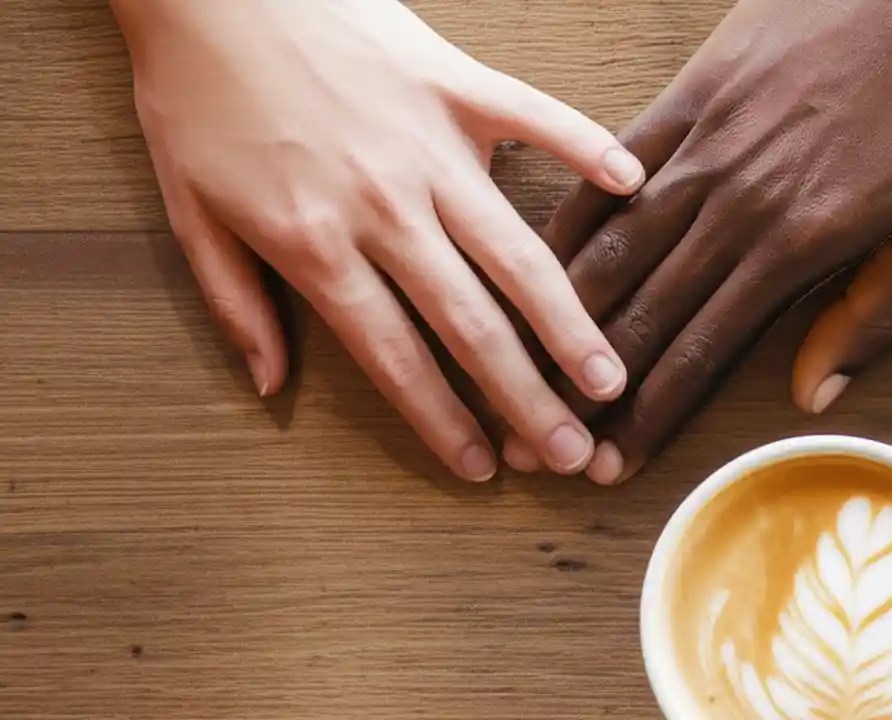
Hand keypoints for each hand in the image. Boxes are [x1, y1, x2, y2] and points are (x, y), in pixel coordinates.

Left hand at [112, 0, 645, 479]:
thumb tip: (270, 383)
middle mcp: (386, 208)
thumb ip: (235, 304)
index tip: (483, 466)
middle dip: (527, 399)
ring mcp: (429, 145)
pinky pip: (536, 119)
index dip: (443, 420)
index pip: (396, 357)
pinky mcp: (456, 84)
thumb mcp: (189, 209)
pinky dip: (585, 150)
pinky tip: (630, 188)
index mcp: (317, 244)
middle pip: (471, 324)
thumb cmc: (196, 94)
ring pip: (515, 251)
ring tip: (611, 375)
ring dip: (569, 321)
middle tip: (573, 452)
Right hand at [504, 0, 891, 482]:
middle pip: (646, 310)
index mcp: (804, 242)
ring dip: (566, 311)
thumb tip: (816, 394)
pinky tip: (543, 254)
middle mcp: (740, 201)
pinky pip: (617, 161)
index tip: (610, 460)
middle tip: (544, 436)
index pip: (703, 349)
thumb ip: (879, 314)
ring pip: (620, 244)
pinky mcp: (694, 89)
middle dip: (590, 384)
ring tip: (523, 365)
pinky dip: (578, 213)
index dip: (651, 413)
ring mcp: (709, 142)